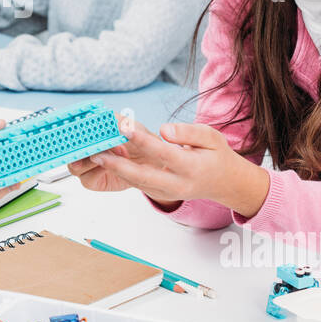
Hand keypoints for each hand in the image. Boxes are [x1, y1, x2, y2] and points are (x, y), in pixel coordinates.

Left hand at [69, 120, 269, 216]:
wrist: (225, 183)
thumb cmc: (217, 155)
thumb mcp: (211, 137)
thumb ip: (188, 133)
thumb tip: (165, 130)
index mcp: (192, 168)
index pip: (163, 153)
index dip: (142, 141)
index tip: (124, 127)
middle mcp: (178, 184)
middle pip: (143, 176)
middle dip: (118, 165)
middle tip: (97, 153)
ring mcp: (168, 193)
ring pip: (137, 183)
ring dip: (115, 170)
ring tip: (95, 155)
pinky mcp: (161, 194)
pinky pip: (138, 185)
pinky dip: (122, 173)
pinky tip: (108, 161)